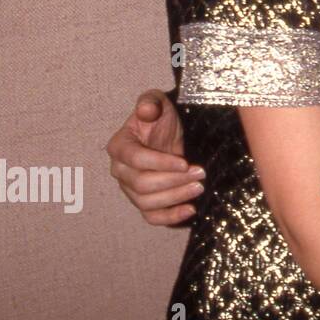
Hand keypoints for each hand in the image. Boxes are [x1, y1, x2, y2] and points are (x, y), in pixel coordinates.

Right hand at [105, 89, 200, 225]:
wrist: (167, 133)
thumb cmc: (161, 117)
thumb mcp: (158, 102)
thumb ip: (150, 102)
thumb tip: (146, 109)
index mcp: (119, 147)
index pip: (135, 160)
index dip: (160, 163)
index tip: (185, 161)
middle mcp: (120, 171)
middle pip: (142, 184)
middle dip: (173, 180)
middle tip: (200, 173)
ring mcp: (130, 189)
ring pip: (147, 203)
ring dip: (175, 197)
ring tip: (199, 187)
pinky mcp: (144, 201)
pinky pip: (152, 217)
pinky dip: (170, 217)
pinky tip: (190, 210)